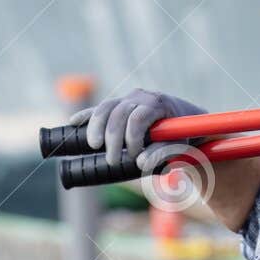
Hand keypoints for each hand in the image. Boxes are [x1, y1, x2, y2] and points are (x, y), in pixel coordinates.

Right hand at [71, 90, 206, 168]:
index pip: (137, 118)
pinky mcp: (119, 106)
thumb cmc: (184, 138)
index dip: (132, 139)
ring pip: (106, 108)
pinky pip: (100, 109)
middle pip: (118, 113)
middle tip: (112, 161)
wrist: (187, 124)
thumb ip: (162, 153)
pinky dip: (87, 116)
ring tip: (94, 146)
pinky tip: (73, 122)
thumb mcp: (179, 147)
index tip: (134, 156)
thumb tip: (140, 162)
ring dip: (96, 127)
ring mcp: (127, 99)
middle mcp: (140, 97)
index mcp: (157, 104)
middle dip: (112, 138)